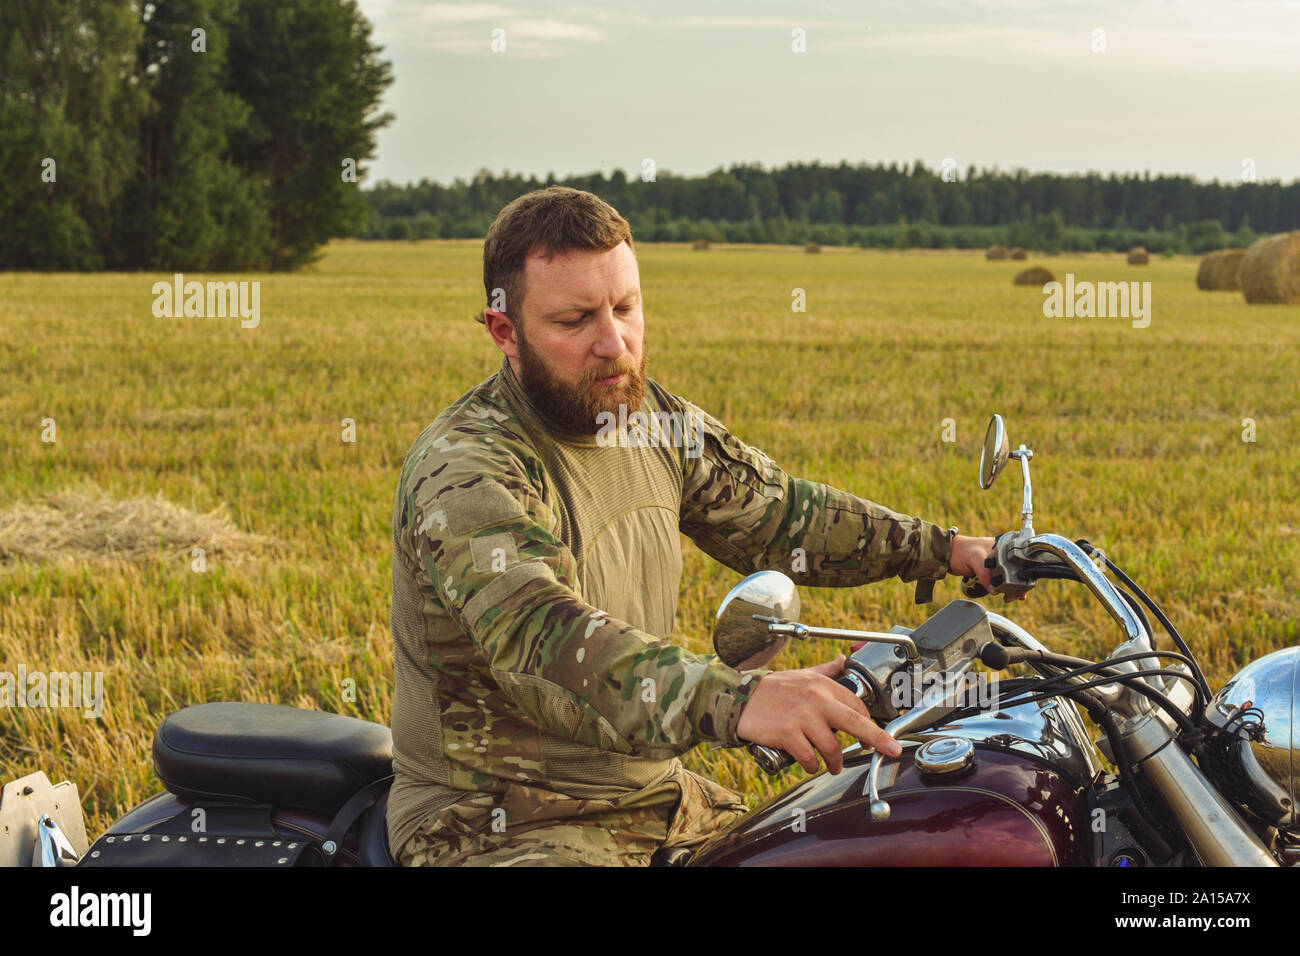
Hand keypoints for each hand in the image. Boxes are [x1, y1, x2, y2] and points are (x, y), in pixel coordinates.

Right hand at [736, 655, 900, 774]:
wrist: (741, 698)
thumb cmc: (775, 690)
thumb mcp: (804, 675)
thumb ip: (827, 670)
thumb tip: (844, 659)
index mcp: (822, 685)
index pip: (856, 705)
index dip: (870, 725)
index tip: (877, 739)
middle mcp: (815, 699)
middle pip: (854, 722)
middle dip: (877, 739)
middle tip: (889, 751)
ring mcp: (801, 717)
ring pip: (831, 747)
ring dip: (835, 762)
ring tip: (832, 767)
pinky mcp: (786, 733)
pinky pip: (808, 757)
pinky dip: (811, 765)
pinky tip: (809, 764)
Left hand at [949, 534, 1026, 602]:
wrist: (946, 554)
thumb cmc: (960, 551)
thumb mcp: (974, 559)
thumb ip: (984, 572)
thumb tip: (994, 589)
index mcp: (1001, 547)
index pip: (1018, 561)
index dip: (1022, 575)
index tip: (1022, 587)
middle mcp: (1001, 554)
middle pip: (1016, 570)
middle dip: (1018, 584)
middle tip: (1016, 595)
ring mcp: (995, 562)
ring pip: (1009, 576)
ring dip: (1012, 588)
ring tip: (1010, 597)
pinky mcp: (989, 570)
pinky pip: (1001, 580)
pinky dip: (1004, 587)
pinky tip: (1007, 595)